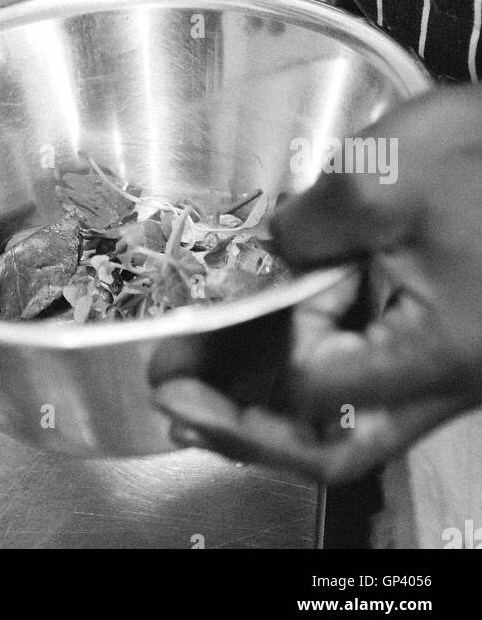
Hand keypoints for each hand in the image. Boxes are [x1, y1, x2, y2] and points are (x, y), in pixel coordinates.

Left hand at [151, 85, 481, 480]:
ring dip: (269, 407)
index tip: (216, 310)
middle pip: (334, 444)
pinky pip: (368, 382)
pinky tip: (262, 342)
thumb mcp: (389, 175)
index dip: (260, 347)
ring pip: (349, 424)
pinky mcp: (441, 344)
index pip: (322, 386)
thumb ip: (311, 225)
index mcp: (437, 353)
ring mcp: (445, 369)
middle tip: (173, 397)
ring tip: (194, 388)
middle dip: (245, 427)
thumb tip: (264, 257)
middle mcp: (445, 382)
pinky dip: (308, 372)